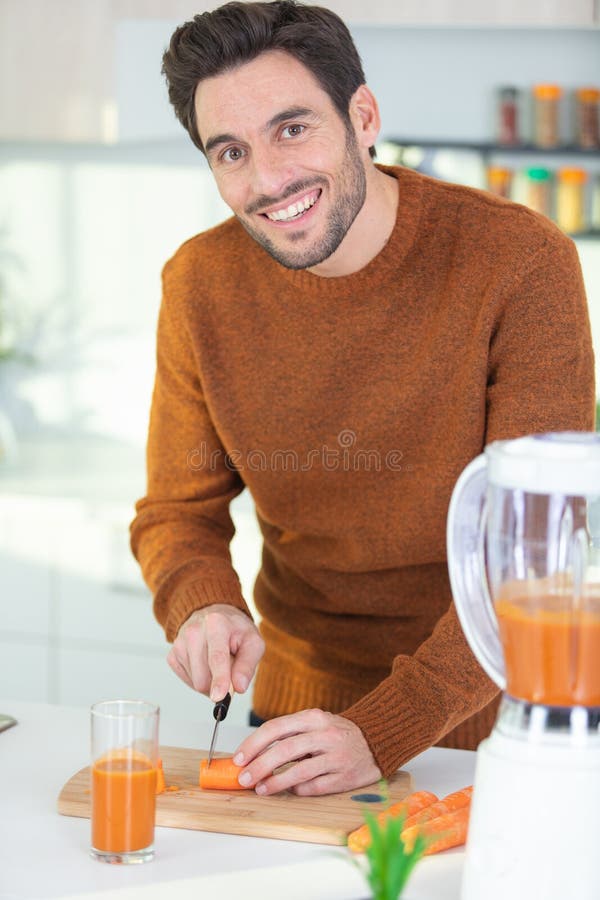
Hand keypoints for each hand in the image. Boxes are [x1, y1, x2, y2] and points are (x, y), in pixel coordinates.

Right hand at [167, 604, 263, 700]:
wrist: (215, 617)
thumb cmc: (236, 631)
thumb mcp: (253, 642)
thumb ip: (248, 665)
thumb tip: (239, 687)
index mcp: (216, 624)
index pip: (217, 657)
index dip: (219, 679)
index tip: (219, 696)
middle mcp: (193, 631)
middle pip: (204, 677)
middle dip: (219, 682)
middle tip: (229, 668)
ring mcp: (179, 643)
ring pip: (196, 682)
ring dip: (210, 681)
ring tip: (216, 663)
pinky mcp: (173, 655)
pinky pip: (187, 681)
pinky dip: (199, 678)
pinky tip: (205, 664)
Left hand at [232, 709, 381, 796]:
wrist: (377, 739)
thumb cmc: (338, 733)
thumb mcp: (315, 723)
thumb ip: (289, 734)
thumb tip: (254, 753)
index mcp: (313, 718)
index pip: (276, 728)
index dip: (253, 744)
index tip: (239, 758)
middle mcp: (325, 735)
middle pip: (284, 750)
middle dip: (259, 765)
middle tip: (244, 777)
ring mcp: (336, 756)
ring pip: (299, 771)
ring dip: (275, 782)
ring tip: (260, 788)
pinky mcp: (344, 777)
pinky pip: (314, 786)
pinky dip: (298, 790)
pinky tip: (289, 790)